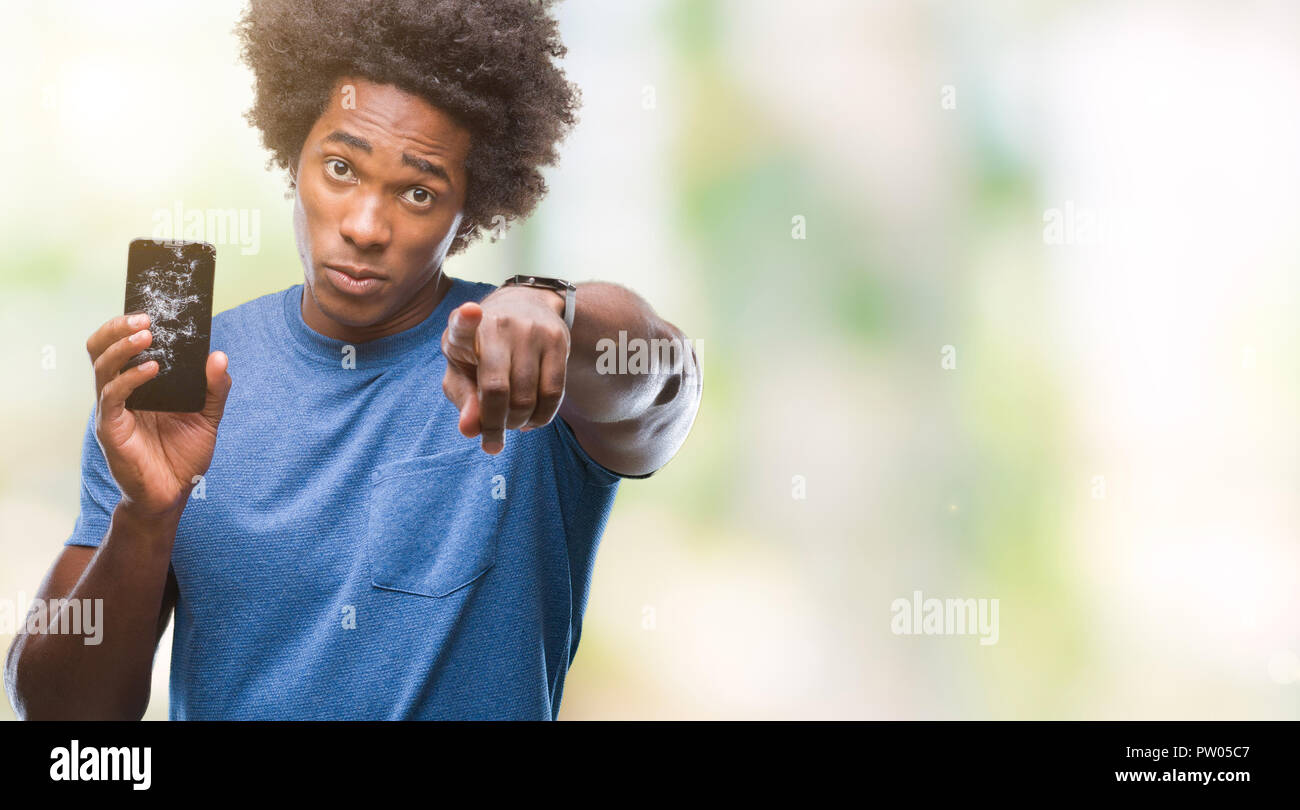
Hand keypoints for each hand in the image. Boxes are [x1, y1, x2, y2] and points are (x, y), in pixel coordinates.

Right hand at [86, 312, 233, 516]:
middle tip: (145, 316)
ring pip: (102, 366)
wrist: (173, 494)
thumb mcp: (208, 417)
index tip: (153, 306)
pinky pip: (112, 396)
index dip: (129, 324)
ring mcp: (112, 409)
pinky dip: (130, 378)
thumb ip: (215, 388)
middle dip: (118, 327)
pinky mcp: (110, 428)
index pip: (123, 346)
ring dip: (122, 346)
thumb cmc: (184, 455)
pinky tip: (151, 369)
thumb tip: (219, 356)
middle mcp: (120, 393)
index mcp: (138, 385)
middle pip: (101, 348)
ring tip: (147, 334)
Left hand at [440, 286, 569, 453]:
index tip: (469, 311)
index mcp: (465, 332)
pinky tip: (531, 420)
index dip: (464, 320)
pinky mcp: (558, 340)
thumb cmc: (483, 350)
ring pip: (527, 398)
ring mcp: (531, 332)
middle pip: (496, 389)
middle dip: (494, 425)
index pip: (462, 324)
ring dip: (518, 423)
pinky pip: (553, 394)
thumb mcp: (462, 369)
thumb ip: (462, 399)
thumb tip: (470, 430)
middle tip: (493, 434)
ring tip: (512, 423)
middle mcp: (499, 326)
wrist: (525, 309)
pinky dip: (541, 418)